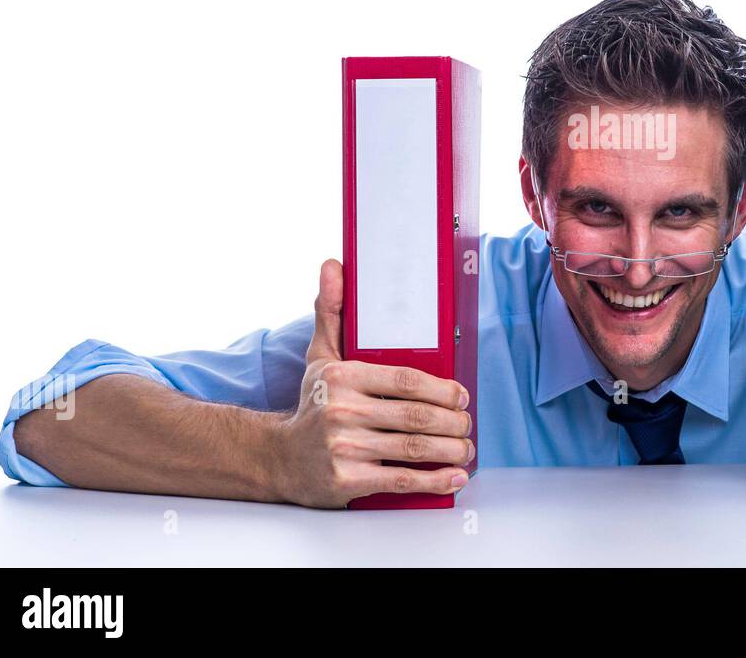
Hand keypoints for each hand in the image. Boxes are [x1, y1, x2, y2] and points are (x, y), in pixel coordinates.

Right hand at [272, 259, 473, 507]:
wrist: (278, 458)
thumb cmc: (313, 404)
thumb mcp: (321, 355)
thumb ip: (332, 311)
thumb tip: (334, 265)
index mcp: (343, 376)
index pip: (406, 379)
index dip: (442, 389)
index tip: (461, 395)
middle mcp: (342, 411)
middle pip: (417, 416)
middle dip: (453, 421)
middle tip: (467, 423)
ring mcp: (344, 448)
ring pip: (414, 448)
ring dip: (451, 449)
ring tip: (466, 448)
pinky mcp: (347, 481)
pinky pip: (401, 480)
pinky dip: (434, 480)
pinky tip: (453, 476)